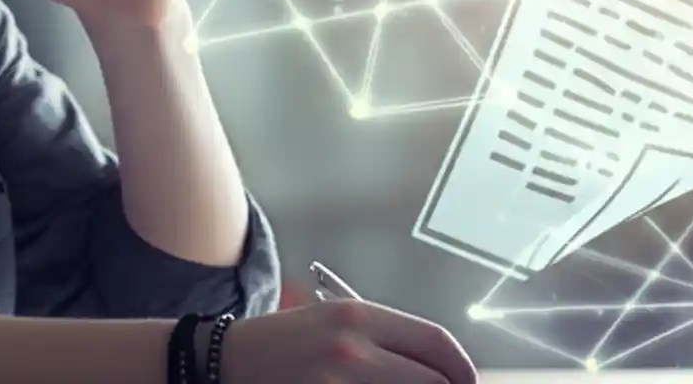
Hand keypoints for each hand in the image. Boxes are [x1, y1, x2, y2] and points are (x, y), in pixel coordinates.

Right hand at [221, 300, 477, 383]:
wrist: (223, 361)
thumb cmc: (287, 344)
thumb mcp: (336, 323)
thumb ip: (387, 342)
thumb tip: (444, 374)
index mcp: (358, 316)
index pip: (436, 342)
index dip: (462, 369)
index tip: (469, 383)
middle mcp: (350, 348)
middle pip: (431, 381)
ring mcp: (333, 383)